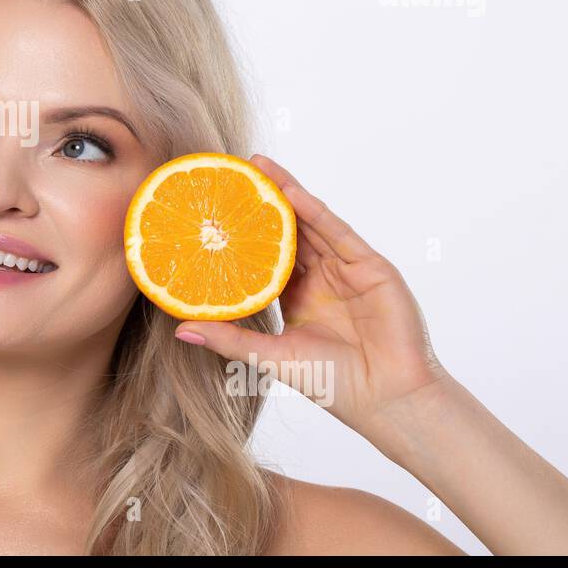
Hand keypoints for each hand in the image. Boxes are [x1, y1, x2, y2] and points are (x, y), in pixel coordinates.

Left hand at [174, 153, 452, 436]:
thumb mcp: (269, 356)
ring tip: (258, 167)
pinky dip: (314, 210)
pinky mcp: (370, 267)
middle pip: (288, 231)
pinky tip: (292, 191)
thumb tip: (180, 329)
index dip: (242, 233)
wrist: (388, 400)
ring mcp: (347, 270)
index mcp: (297, 297)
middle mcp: (321, 278)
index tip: (213, 210)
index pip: (265, 255)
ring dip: (286, 194)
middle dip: (261, 203)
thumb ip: (228, 338)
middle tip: (232, 173)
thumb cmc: (334, 385)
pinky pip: (337, 232)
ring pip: (311, 223)